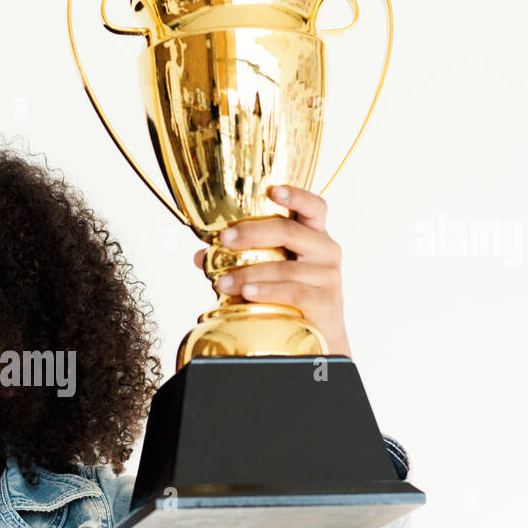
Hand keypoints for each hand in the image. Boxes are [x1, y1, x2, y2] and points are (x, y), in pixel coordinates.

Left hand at [191, 184, 351, 357]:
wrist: (322, 337)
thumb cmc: (292, 298)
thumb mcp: (269, 271)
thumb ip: (238, 259)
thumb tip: (199, 254)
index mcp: (314, 236)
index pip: (314, 207)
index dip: (296, 195)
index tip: (272, 190)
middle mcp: (325, 250)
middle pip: (290, 231)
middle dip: (253, 232)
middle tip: (224, 240)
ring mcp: (328, 276)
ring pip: (285, 267)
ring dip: (249, 273)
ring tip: (222, 282)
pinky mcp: (325, 302)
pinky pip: (293, 292)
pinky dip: (267, 291)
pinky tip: (247, 294)